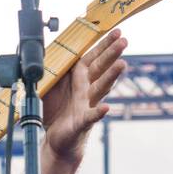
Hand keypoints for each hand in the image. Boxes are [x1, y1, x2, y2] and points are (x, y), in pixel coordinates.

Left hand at [42, 27, 127, 164]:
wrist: (57, 141)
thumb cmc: (56, 114)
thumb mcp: (51, 88)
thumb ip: (55, 71)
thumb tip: (47, 50)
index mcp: (78, 81)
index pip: (92, 59)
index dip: (103, 45)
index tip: (116, 32)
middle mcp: (86, 91)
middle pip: (100, 69)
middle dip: (112, 54)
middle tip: (124, 40)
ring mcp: (86, 106)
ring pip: (100, 88)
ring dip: (111, 76)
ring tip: (122, 64)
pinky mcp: (82, 123)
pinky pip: (90, 117)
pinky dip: (98, 113)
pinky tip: (106, 109)